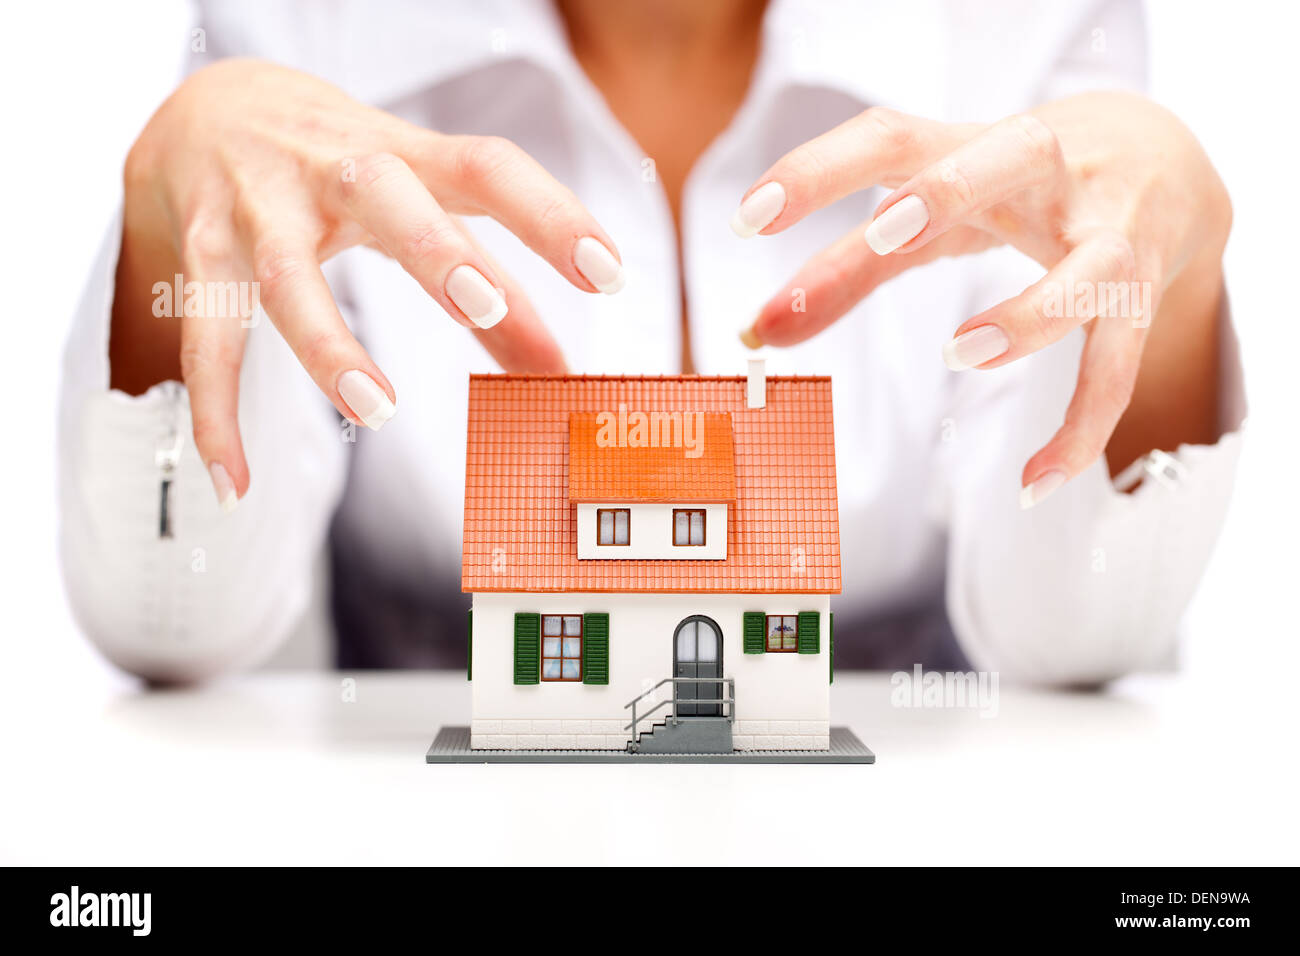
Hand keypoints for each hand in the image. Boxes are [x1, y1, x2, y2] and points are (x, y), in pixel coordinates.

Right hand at [111, 59, 623, 508]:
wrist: (210, 106)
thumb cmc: (345, 163)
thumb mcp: (423, 205)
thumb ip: (494, 283)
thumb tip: (561, 369)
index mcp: (406, 155)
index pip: (486, 168)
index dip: (548, 214)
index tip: (609, 272)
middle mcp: (332, 169)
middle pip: (383, 195)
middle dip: (431, 248)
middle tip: (481, 306)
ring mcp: (259, 207)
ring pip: (286, 275)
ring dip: (329, 344)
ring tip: (379, 408)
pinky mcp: (201, 250)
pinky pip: (208, 337)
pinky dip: (217, 413)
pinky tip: (235, 483)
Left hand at [733, 92, 1230, 506]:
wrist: (1165, 159)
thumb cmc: (1015, 187)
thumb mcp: (932, 219)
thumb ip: (846, 267)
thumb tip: (753, 330)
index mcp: (972, 143)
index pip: (892, 138)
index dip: (820, 171)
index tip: (749, 219)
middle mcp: (1049, 172)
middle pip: (1010, 154)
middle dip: (948, 193)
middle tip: (887, 235)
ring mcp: (1108, 231)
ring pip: (1091, 267)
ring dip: (1031, 312)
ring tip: (960, 353)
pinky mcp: (1144, 294)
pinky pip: (1120, 366)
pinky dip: (1081, 428)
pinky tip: (1035, 482)